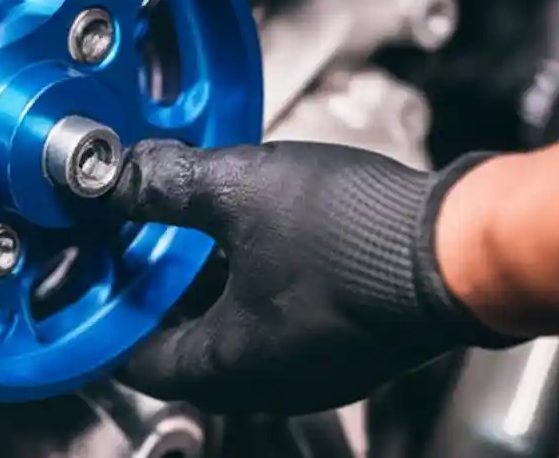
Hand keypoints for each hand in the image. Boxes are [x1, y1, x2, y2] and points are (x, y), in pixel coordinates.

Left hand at [107, 140, 513, 413]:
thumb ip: (169, 183)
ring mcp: (312, 371)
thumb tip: (124, 174)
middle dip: (158, 293)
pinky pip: (277, 327)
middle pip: (182, 348)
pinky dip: (252, 290)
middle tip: (139, 244)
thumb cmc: (359, 238)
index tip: (97, 275)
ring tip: (191, 233)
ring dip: (206, 288)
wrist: (461, 251)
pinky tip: (255, 239)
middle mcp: (267, 384)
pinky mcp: (348, 349)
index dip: (109, 313)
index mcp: (226, 365)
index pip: (135, 360)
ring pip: (233, 336)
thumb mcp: (239, 190)